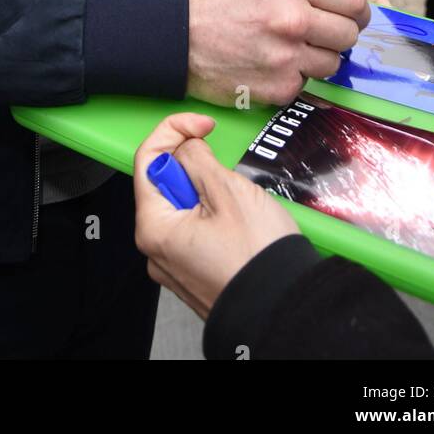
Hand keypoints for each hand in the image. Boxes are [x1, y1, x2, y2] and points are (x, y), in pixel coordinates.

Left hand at [134, 112, 298, 319]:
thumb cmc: (257, 256)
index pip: (147, 160)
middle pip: (164, 184)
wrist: (285, 309)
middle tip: (225, 168)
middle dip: (193, 166)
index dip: (174, 132)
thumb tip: (186, 147)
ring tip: (238, 202)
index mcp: (154, 229)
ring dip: (205, 191)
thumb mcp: (229, 192)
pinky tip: (238, 223)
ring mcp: (174, 265)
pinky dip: (211, 215)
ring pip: (181, 207)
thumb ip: (199, 160)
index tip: (203, 125)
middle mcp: (156, 250)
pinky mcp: (193, 273)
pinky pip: (193, 230)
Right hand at [187, 0, 369, 107]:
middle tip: (319, 32)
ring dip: (316, 57)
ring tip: (289, 48)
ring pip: (332, 63)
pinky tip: (270, 63)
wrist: (172, 32)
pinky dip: (292, 76)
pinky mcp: (278, 88)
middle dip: (338, 33)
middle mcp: (293, 17)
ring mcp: (286, 56)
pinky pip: (305, 83)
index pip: (354, 0)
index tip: (351, 14)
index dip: (356, 9)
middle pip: (349, 34)